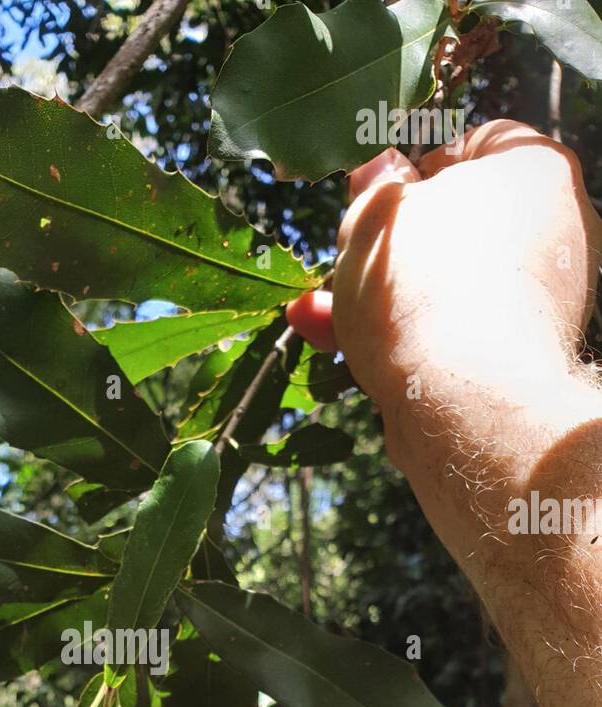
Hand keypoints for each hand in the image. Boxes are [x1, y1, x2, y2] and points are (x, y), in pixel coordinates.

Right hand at [289, 121, 601, 425]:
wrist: (465, 399)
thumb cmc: (423, 286)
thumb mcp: (376, 215)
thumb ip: (375, 186)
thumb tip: (379, 168)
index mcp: (538, 168)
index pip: (476, 143)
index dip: (413, 164)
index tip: (370, 192)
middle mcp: (556, 229)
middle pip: (455, 224)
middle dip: (382, 244)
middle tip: (338, 253)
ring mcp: (540, 298)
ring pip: (444, 285)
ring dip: (377, 296)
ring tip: (315, 313)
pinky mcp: (518, 355)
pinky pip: (453, 331)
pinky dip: (404, 336)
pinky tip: (341, 344)